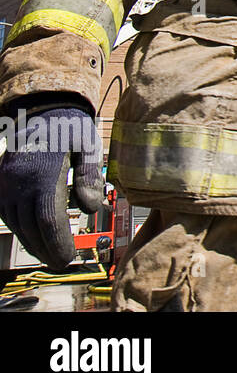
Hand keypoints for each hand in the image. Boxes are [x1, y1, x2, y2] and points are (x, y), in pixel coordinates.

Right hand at [0, 104, 102, 269]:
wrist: (42, 108)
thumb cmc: (70, 127)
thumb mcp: (88, 146)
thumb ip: (90, 177)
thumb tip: (91, 208)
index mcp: (43, 174)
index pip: (48, 219)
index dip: (57, 243)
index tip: (68, 257)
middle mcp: (19, 181)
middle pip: (30, 227)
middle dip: (46, 249)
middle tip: (61, 263)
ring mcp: (5, 183)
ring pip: (16, 223)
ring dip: (32, 242)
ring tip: (49, 254)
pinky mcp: (0, 183)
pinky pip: (7, 213)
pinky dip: (20, 228)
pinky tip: (33, 236)